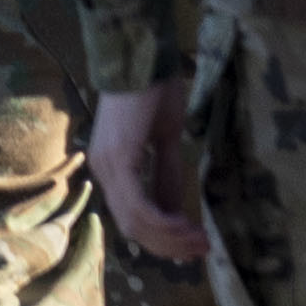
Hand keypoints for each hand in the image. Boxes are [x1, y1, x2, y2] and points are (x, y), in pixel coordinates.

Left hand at [91, 76, 211, 265]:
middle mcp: (103, 170)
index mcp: (112, 167)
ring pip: (136, 221)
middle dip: (169, 245)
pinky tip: (185, 225)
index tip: (194, 246)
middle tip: (202, 250)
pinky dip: (163, 221)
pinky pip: (138, 205)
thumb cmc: (154, 90)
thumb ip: (166, 175)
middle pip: (133, 227)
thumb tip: (176, 211)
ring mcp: (108, 166)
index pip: (133, 218)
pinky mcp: (118, 159)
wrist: (143, 55)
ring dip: (170, 237)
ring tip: (200, 241)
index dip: (163, 238)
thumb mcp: (164, 139)